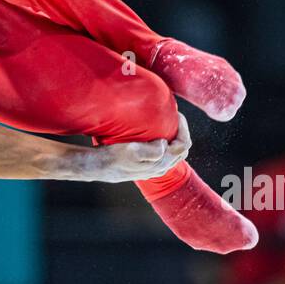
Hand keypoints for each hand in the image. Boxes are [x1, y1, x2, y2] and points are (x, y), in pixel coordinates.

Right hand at [75, 114, 191, 182]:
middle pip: (182, 151)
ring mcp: (154, 169)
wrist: (101, 166)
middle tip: (175, 117)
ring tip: (168, 124)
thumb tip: (164, 144)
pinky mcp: (147, 167)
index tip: (177, 114)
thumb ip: (152, 151)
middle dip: (182, 133)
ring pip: (174, 154)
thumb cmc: (115, 155)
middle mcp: (160, 168)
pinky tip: (157, 136)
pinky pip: (165, 156)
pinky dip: (167, 145)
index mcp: (161, 163)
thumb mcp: (133, 151)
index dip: (184, 129)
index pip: (183, 145)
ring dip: (175, 140)